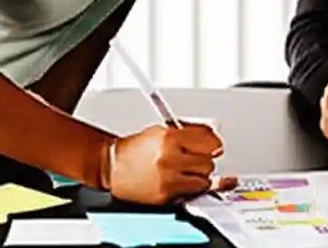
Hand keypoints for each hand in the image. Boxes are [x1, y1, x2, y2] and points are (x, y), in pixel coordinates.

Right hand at [105, 124, 233, 204]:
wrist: (112, 166)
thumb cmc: (135, 149)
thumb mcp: (162, 131)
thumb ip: (190, 132)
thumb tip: (213, 135)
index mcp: (169, 138)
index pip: (208, 141)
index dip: (213, 144)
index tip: (215, 146)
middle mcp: (169, 159)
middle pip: (208, 162)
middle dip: (205, 160)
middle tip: (195, 158)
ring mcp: (168, 179)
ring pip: (204, 180)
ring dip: (200, 176)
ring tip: (186, 170)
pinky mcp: (165, 196)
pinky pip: (192, 193)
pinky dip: (191, 188)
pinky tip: (182, 181)